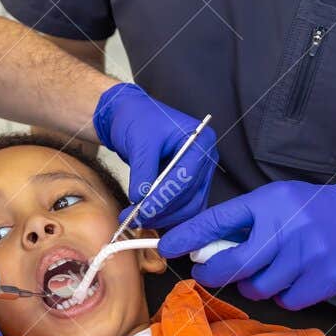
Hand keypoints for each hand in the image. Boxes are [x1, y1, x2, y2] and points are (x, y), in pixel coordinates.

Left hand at [93, 83, 217, 227]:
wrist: (130, 116)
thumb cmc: (137, 119)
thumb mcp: (139, 141)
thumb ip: (142, 170)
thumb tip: (141, 200)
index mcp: (200, 140)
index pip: (186, 176)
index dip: (165, 196)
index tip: (143, 210)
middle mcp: (205, 158)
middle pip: (191, 196)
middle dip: (163, 210)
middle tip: (135, 218)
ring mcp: (198, 173)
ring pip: (189, 207)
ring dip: (164, 217)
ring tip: (136, 219)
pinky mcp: (188, 184)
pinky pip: (182, 207)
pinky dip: (166, 215)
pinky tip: (147, 218)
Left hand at [158, 180, 335, 309]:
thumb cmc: (313, 210)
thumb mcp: (276, 201)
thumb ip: (242, 222)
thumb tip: (202, 247)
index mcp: (269, 203)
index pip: (218, 220)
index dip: (188, 236)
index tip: (167, 247)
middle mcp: (287, 227)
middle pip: (234, 265)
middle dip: (215, 273)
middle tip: (209, 273)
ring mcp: (307, 255)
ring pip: (259, 288)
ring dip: (254, 285)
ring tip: (267, 271)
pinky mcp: (325, 278)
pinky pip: (287, 301)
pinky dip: (283, 296)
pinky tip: (292, 280)